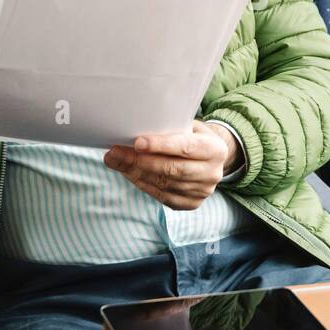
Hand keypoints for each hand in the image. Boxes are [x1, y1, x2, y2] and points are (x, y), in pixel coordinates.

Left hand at [104, 120, 241, 210]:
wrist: (211, 158)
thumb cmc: (193, 136)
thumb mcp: (189, 126)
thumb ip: (170, 129)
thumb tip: (133, 130)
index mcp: (215, 149)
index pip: (186, 147)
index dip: (160, 145)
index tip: (137, 143)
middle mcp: (212, 173)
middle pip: (171, 169)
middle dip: (139, 161)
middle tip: (115, 153)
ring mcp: (202, 191)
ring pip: (163, 184)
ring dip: (135, 173)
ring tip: (116, 161)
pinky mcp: (191, 204)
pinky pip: (162, 196)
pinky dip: (142, 184)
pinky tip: (128, 173)